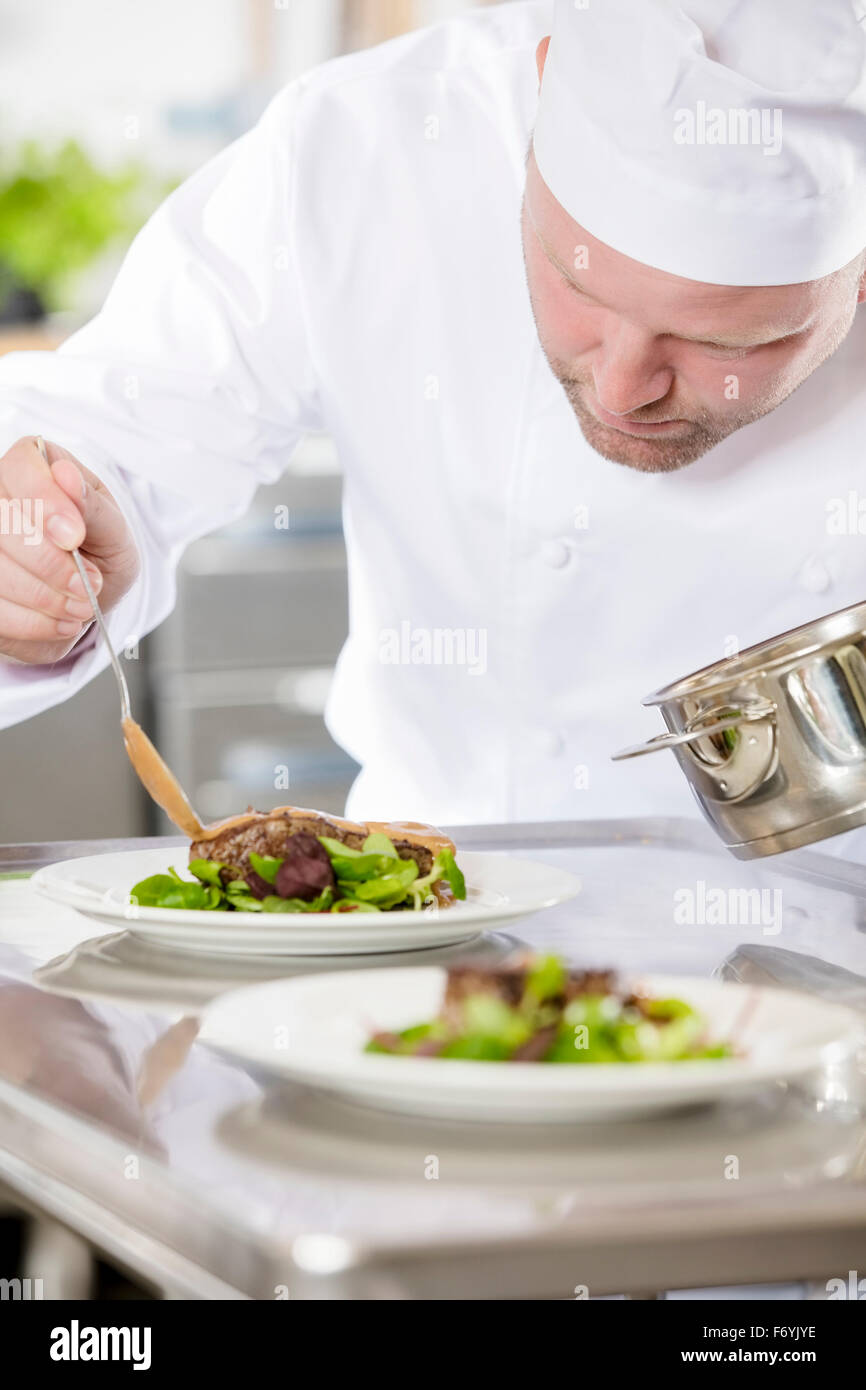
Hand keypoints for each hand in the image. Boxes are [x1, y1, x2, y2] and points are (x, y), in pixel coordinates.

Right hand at [0, 435, 139, 663]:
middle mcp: (0, 498)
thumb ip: (92, 507)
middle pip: (2, 522)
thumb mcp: (115, 530)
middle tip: (85, 585)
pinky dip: (31, 622)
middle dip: (48, 562)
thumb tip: (66, 475)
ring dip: (43, 596)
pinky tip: (62, 623)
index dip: (44, 503)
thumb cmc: (101, 552)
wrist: (90, 597)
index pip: (20, 468)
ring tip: (81, 607)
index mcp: (35, 467)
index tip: (75, 537)